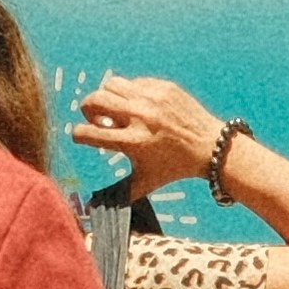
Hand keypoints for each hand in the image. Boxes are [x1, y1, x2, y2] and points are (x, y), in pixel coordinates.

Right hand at [69, 73, 228, 195]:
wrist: (210, 147)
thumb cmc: (176, 168)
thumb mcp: (146, 182)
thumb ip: (120, 193)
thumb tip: (93, 206)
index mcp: (132, 142)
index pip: (87, 133)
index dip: (78, 135)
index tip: (83, 136)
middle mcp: (139, 117)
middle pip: (94, 100)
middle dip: (87, 110)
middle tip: (97, 118)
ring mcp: (151, 99)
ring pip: (111, 85)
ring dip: (107, 97)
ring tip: (116, 109)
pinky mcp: (163, 87)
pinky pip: (133, 82)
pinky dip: (130, 93)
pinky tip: (139, 105)